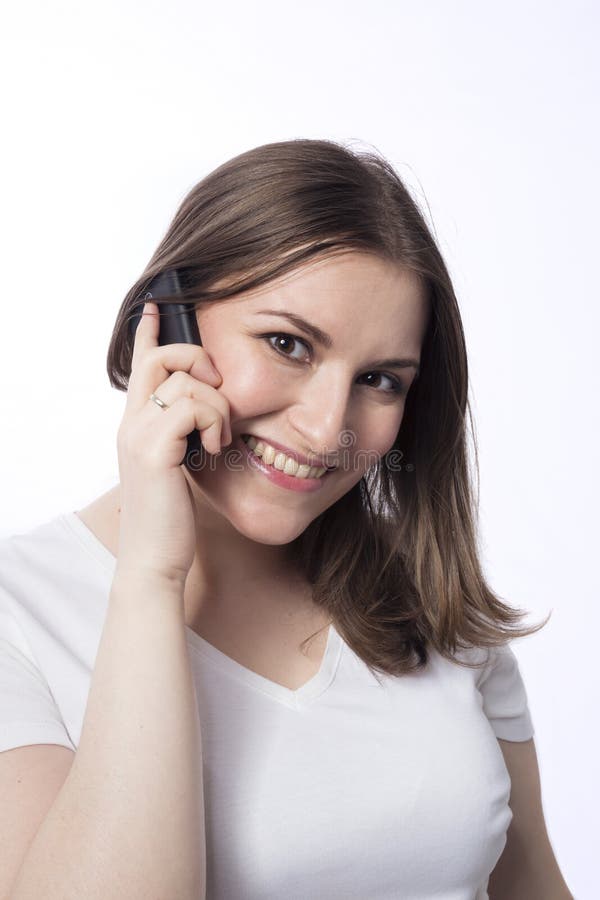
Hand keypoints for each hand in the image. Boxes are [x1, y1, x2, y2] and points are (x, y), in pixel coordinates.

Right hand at [115, 300, 231, 583]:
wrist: (155, 558)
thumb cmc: (172, 519)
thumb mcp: (178, 467)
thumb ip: (183, 436)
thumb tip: (207, 415)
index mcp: (136, 424)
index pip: (138, 365)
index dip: (147, 333)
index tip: (154, 308)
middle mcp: (131, 423)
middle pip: (161, 358)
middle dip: (198, 359)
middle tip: (219, 387)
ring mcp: (138, 433)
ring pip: (187, 380)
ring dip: (219, 406)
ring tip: (220, 439)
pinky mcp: (153, 448)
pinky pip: (195, 405)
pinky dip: (215, 423)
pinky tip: (215, 449)